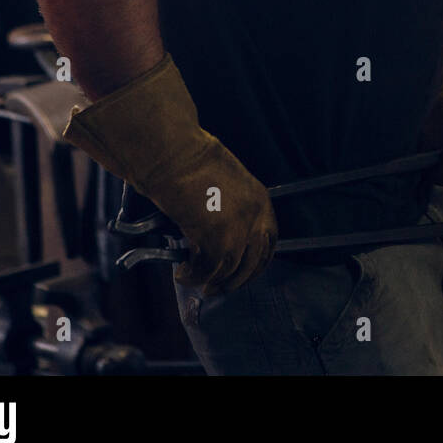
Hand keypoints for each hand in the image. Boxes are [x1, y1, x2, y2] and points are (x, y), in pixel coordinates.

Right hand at [62, 54, 277, 295]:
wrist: (173, 153)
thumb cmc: (189, 162)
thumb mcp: (223, 183)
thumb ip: (228, 208)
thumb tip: (216, 236)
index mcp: (260, 200)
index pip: (269, 242)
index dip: (256, 263)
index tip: (241, 274)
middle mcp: (255, 216)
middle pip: (252, 262)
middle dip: (234, 280)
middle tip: (215, 289)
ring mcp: (238, 229)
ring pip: (229, 270)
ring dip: (211, 281)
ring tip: (193, 281)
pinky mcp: (217, 238)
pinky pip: (207, 269)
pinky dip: (194, 276)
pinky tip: (182, 274)